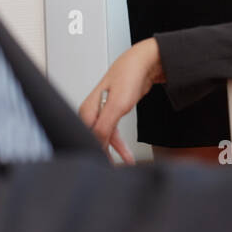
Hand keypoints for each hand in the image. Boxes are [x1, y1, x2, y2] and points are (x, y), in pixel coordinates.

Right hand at [79, 38, 163, 163]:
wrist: (145, 63)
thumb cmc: (129, 76)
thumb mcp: (117, 104)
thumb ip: (105, 126)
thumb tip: (96, 143)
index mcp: (88, 109)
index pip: (86, 136)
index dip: (93, 151)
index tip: (102, 165)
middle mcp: (93, 110)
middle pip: (93, 138)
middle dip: (101, 154)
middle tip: (110, 169)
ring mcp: (103, 111)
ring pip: (104, 137)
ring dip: (113, 151)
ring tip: (122, 164)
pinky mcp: (114, 111)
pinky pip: (113, 133)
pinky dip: (119, 144)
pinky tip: (125, 155)